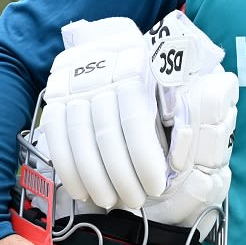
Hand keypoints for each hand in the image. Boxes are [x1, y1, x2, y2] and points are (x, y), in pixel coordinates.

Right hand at [38, 12, 237, 228]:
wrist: (106, 42)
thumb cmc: (151, 69)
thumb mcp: (175, 77)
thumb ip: (187, 105)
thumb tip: (191, 146)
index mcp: (135, 69)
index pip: (135, 122)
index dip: (145, 160)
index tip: (156, 187)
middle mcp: (100, 76)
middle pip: (106, 137)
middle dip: (122, 177)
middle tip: (135, 202)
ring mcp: (73, 87)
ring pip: (79, 141)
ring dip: (95, 179)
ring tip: (110, 202)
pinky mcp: (54, 99)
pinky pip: (56, 139)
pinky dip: (69, 169)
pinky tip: (82, 191)